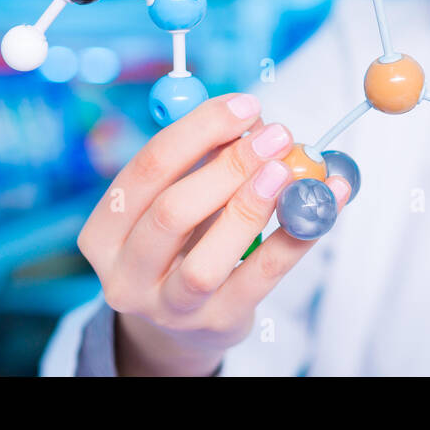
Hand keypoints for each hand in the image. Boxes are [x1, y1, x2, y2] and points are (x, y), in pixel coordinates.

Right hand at [77, 92, 349, 375]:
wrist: (183, 320)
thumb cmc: (182, 240)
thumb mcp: (178, 197)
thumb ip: (206, 158)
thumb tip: (256, 121)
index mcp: (104, 230)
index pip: (147, 169)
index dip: (198, 130)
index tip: (246, 105)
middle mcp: (126, 274)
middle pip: (171, 213)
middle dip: (228, 167)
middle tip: (276, 135)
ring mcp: (168, 308)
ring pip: (205, 262)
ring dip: (250, 208)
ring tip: (288, 169)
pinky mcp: (216, 324)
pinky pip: (260, 278)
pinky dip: (296, 237)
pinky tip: (326, 203)